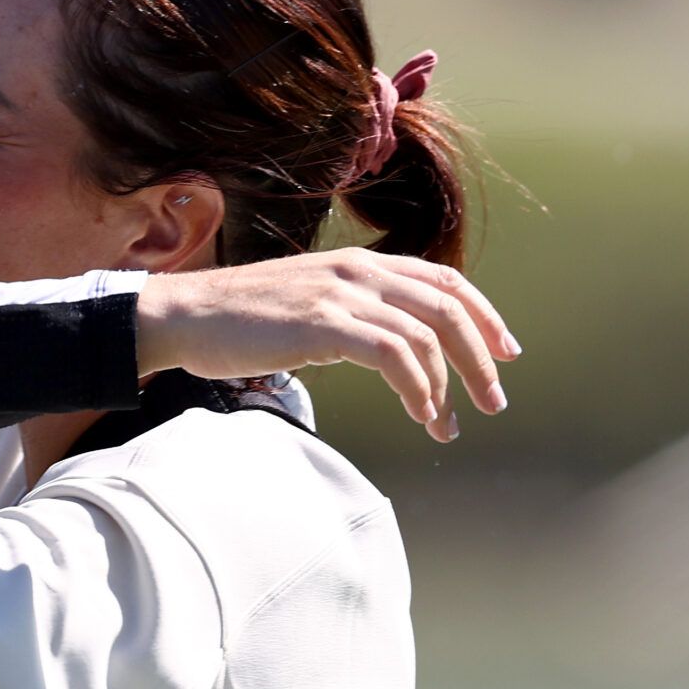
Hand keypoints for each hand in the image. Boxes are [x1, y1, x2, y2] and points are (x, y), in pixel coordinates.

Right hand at [136, 249, 518, 442]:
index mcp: (359, 263)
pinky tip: (420, 413)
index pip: (443, 280)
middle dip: (479, 358)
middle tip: (492, 401)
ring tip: (447, 425)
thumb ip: (347, 314)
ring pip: (427, 334)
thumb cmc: (235, 320)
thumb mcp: (305, 304)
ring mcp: (342, 295)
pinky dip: (417, 388)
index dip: (483, 316)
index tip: (504, 352)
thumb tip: (382, 349)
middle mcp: (359, 270)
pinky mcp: (324, 324)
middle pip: (448, 307)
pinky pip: (394, 355)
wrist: (184, 315)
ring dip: (447, 386)